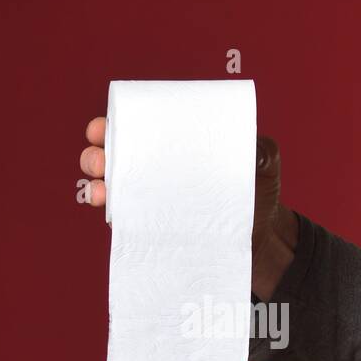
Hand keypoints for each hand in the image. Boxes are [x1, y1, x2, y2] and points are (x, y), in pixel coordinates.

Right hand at [81, 117, 297, 299]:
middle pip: (114, 153)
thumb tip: (254, 147)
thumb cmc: (258, 191)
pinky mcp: (152, 225)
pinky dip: (109, 210)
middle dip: (97, 152)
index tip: (104, 126)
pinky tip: (107, 208)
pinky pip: (122, 216)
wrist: (261, 237)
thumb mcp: (264, 163)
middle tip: (100, 156)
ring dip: (97, 182)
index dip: (114, 123)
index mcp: (175, 143)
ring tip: (100, 188)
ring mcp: (151, 197)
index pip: (138, 126)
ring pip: (110, 183)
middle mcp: (157, 167)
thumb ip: (261, 150)